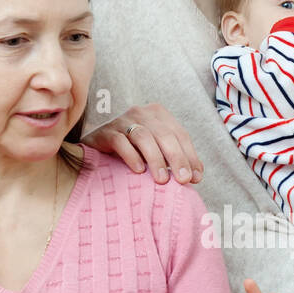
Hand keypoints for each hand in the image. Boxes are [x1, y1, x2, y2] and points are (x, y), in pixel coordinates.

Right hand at [82, 103, 202, 184]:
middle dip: (176, 158)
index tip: (196, 178)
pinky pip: (120, 141)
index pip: (179, 134)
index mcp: (158, 114)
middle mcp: (141, 113)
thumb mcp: (156, 151)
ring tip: (162, 180)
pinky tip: (138, 170)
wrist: (96, 146)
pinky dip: (131, 155)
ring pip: (143, 136)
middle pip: (164, 134)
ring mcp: (122, 120)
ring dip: (155, 159)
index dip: (190, 156)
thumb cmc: (132, 150)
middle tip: (183, 180)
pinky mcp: (105, 132)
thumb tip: (197, 175)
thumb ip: (175, 158)